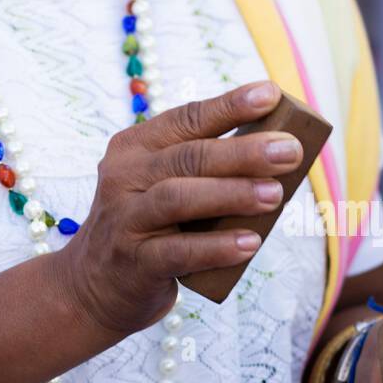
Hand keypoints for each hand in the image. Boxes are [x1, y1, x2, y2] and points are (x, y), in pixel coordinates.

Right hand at [61, 81, 301, 335]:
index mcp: (134, 148)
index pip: (186, 119)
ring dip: (231, 194)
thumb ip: (203, 169)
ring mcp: (125, 221)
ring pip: (178, 198)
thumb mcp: (161, 186)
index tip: (271, 94)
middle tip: (289, 151)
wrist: (93, 288)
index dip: (229, 106)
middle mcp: (123, 178)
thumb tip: (277, 155)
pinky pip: (178, 252)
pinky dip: (216, 247)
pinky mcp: (133, 263)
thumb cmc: (147, 229)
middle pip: (187, 157)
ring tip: (274, 194)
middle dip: (243, 152)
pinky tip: (249, 243)